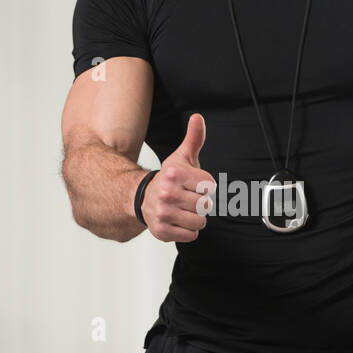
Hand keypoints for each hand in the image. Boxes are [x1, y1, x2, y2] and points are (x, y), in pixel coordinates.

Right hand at [140, 113, 215, 243]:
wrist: (143, 198)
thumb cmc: (169, 179)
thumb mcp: (181, 158)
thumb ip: (194, 139)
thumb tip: (198, 118)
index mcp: (174, 174)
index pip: (210, 186)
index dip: (205, 186)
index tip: (193, 184)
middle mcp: (166, 193)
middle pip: (206, 205)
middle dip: (200, 203)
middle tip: (187, 198)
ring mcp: (163, 213)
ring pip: (200, 222)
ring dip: (195, 218)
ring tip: (183, 209)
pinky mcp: (162, 231)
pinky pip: (191, 235)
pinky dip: (187, 231)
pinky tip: (177, 221)